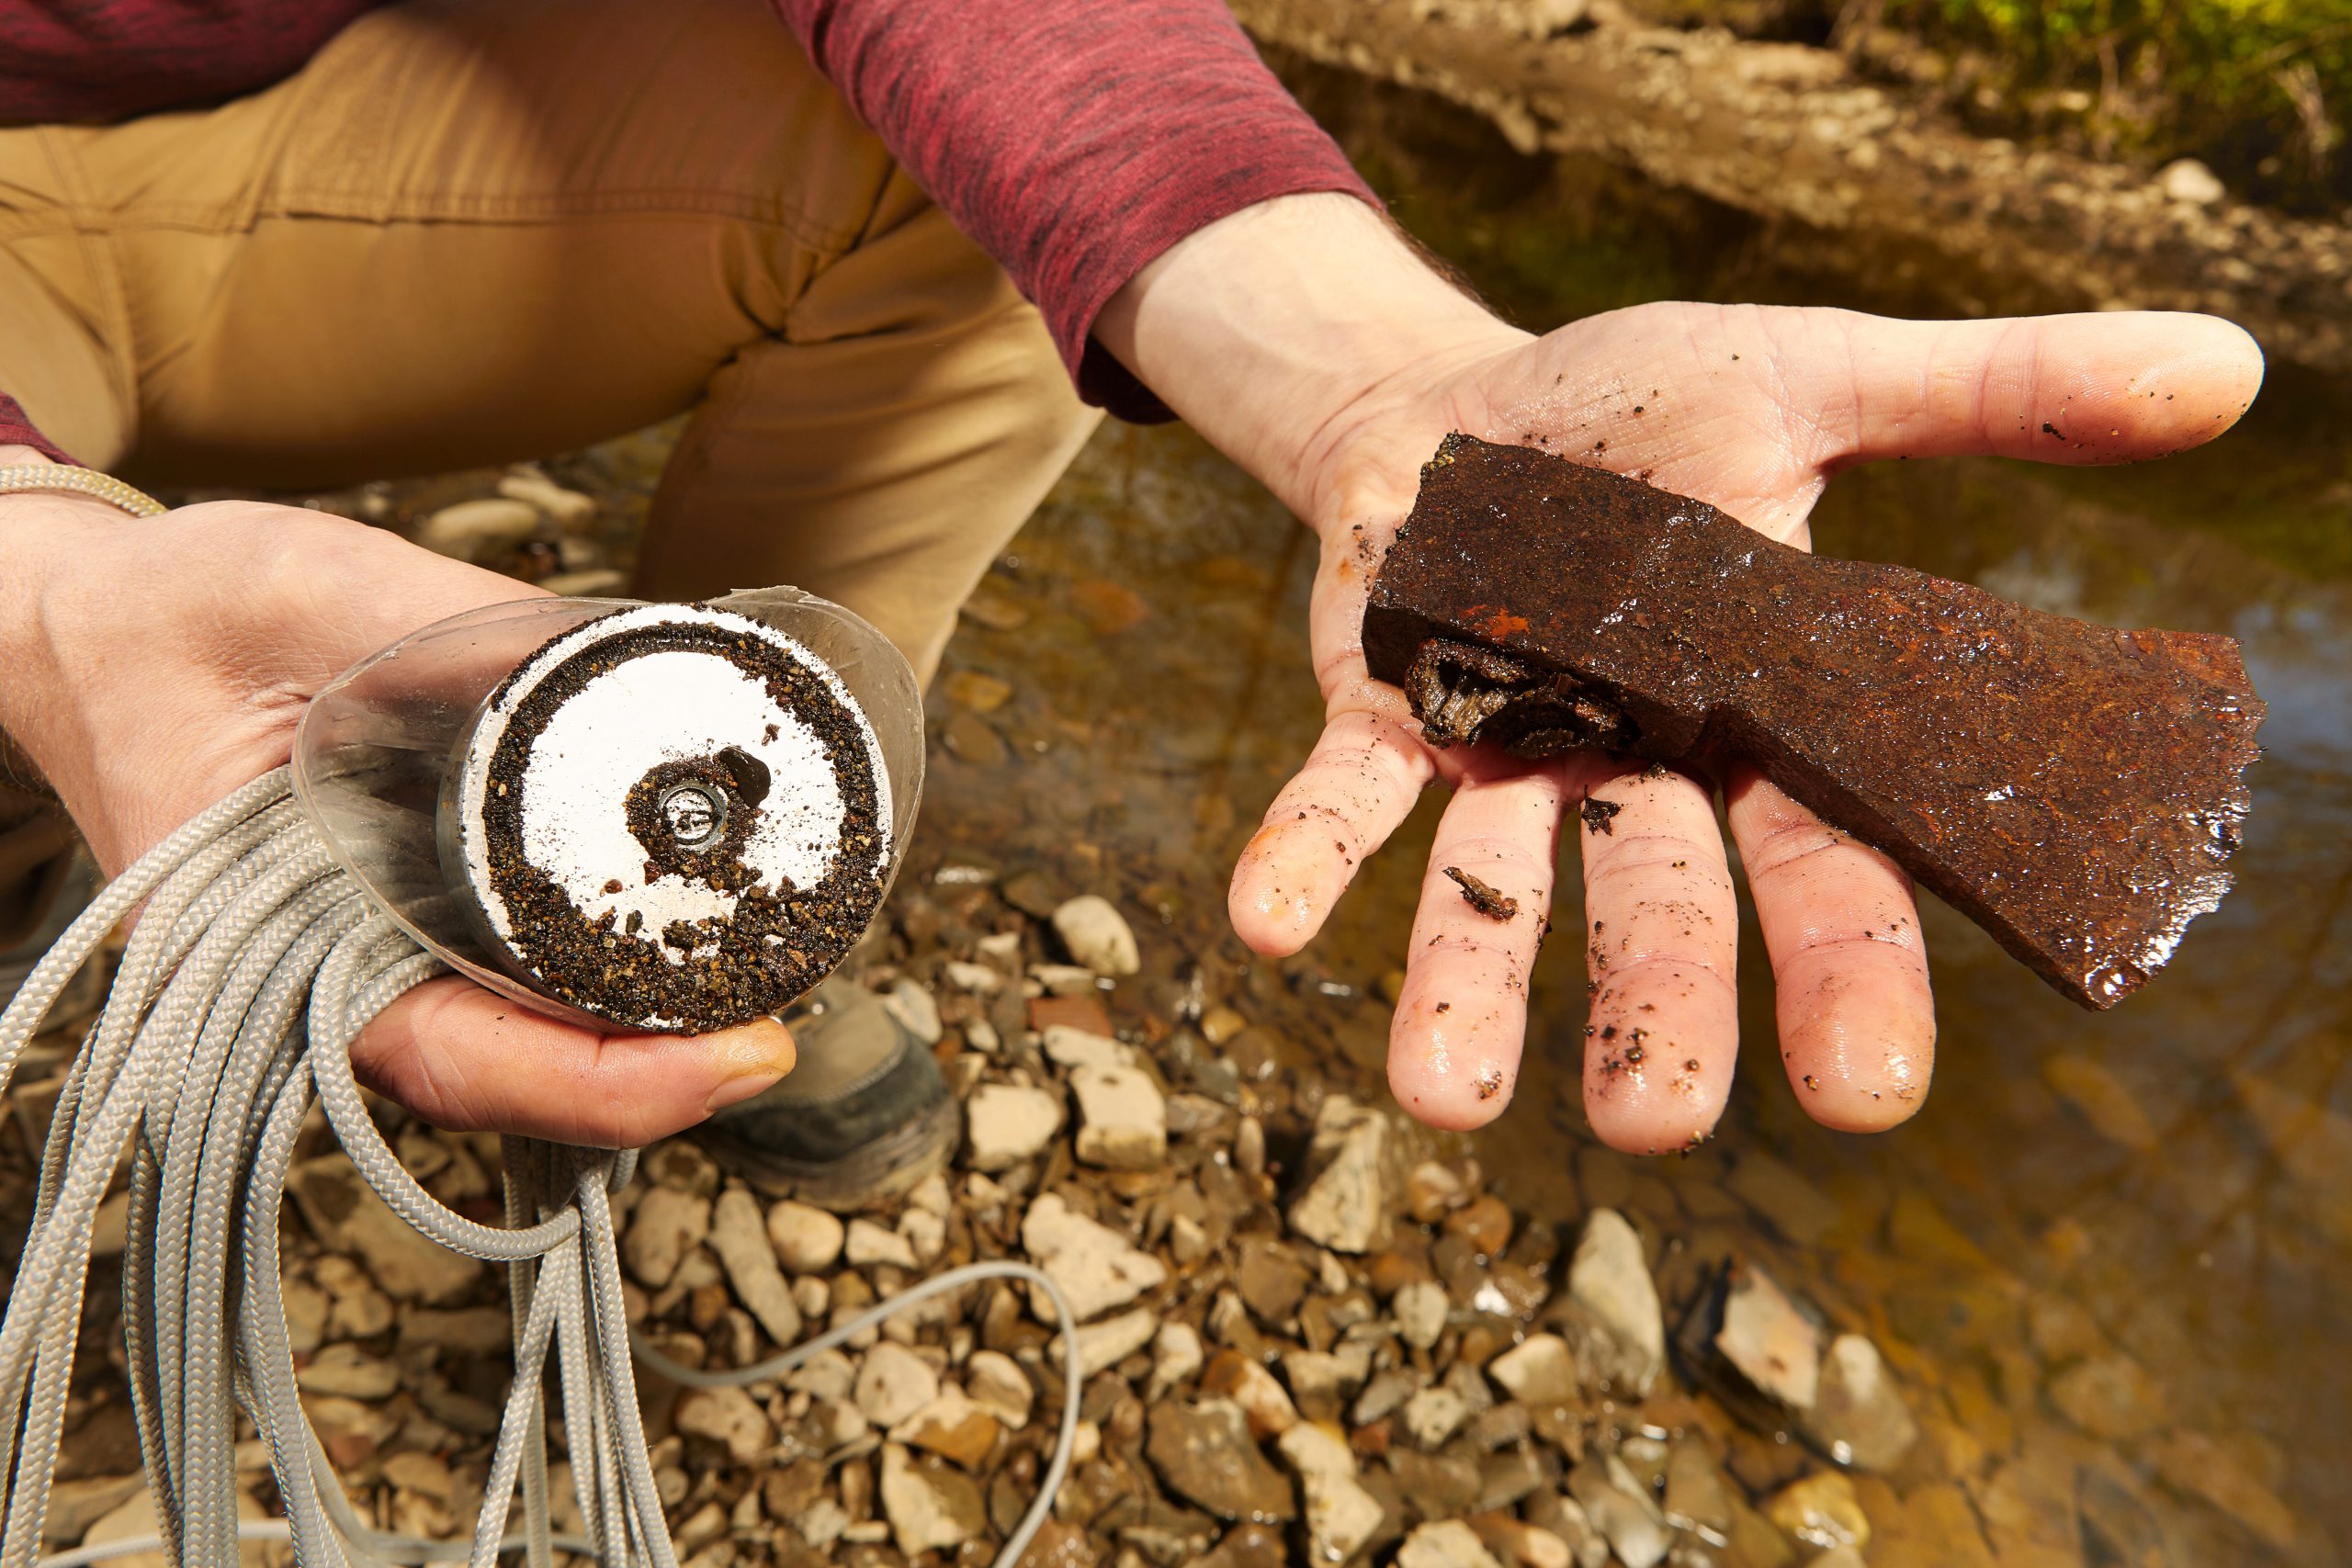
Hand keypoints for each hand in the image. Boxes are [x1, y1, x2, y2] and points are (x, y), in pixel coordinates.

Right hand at [0, 481, 793, 1144]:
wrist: (79, 624)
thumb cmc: (162, 617)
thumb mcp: (299, 588)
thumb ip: (451, 618)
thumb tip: (616, 651)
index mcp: (266, 941)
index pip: (455, 1058)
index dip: (606, 1082)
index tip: (740, 1056)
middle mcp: (318, 977)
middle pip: (513, 1074)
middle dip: (659, 1068)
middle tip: (790, 1012)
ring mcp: (360, 953)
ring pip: (517, 1038)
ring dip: (641, 1029)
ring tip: (768, 978)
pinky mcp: (395, 913)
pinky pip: (505, 974)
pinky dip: (598, 973)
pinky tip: (691, 940)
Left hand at [1100, 200, 2262, 1151]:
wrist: (1453, 399)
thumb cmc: (1646, 407)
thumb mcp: (1817, 376)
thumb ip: (2000, 394)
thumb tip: (2235, 365)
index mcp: (1760, 711)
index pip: (1829, 859)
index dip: (1850, 973)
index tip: (1865, 1096)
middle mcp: (1632, 766)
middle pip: (1663, 903)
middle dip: (1657, 1009)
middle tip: (1652, 1126)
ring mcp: (1498, 756)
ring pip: (1496, 891)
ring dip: (1467, 987)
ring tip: (1441, 1098)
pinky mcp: (1378, 722)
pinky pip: (1342, 804)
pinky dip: (1309, 862)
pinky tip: (1272, 929)